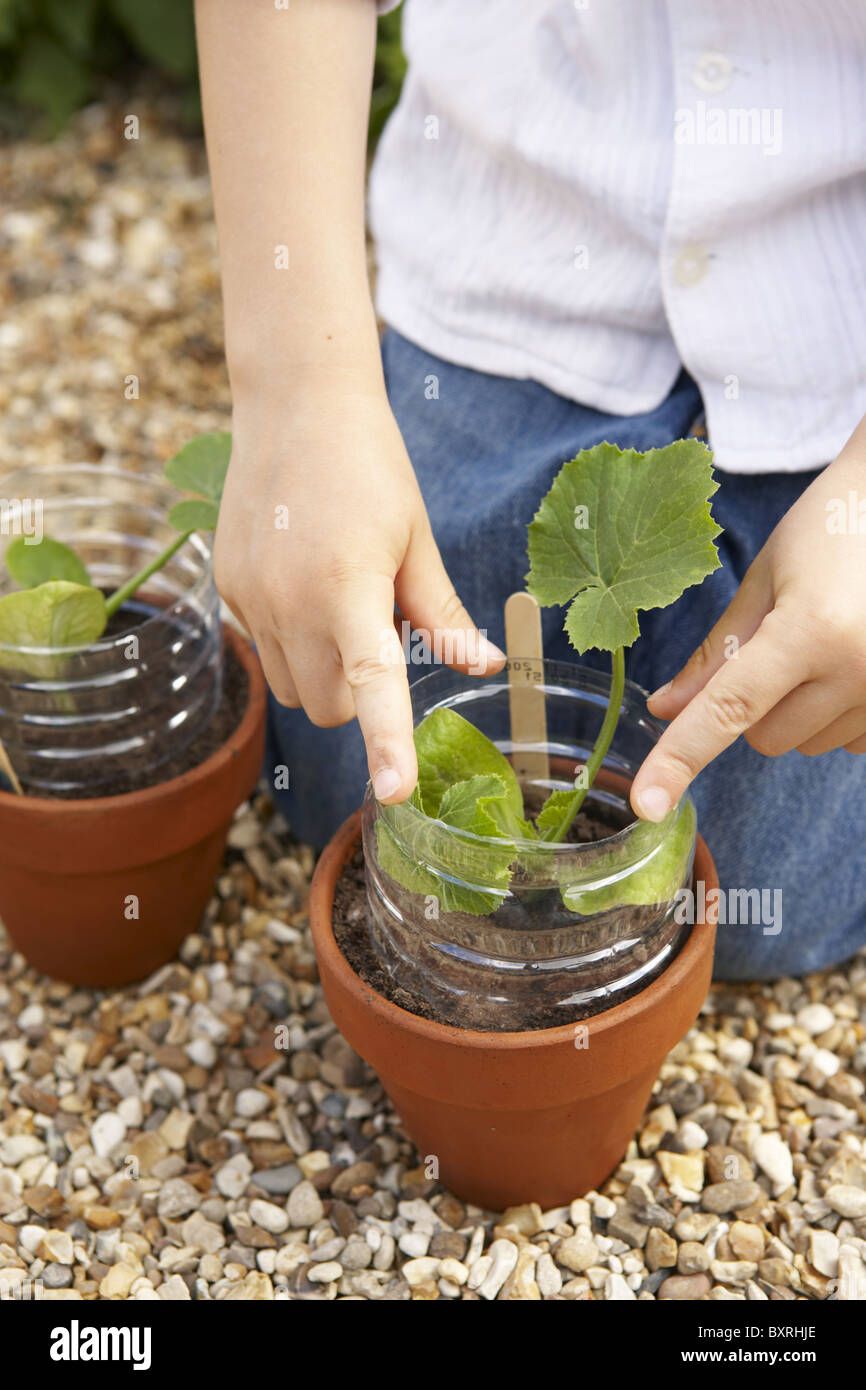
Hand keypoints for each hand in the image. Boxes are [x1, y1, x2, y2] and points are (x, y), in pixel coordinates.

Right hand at [214, 385, 504, 803]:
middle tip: (385, 632)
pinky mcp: (227, 587)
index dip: (386, 743)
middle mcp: (288, 602)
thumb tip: (484, 665)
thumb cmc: (372, 464)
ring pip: (293, 689)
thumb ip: (443, 613)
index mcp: (348, 587)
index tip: (394, 792)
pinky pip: (264, 649)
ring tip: (344, 605)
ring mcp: (249, 598)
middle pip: (331, 707)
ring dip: (326, 674)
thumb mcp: (417, 538)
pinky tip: (306, 583)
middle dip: (363, 696)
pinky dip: (292, 641)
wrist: (294, 400)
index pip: (372, 683)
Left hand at [631, 416, 865, 821]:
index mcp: (812, 630)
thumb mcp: (765, 578)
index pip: (726, 710)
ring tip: (823, 640)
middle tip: (775, 642)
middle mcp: (858, 671)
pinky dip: (834, 714)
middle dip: (751, 706)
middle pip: (763, 738)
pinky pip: (849, 742)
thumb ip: (716, 652)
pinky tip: (849, 661)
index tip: (647, 803)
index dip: (679, 758)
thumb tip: (664, 711)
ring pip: (805, 744)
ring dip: (795, 710)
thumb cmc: (830, 529)